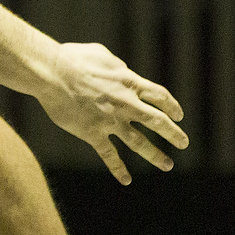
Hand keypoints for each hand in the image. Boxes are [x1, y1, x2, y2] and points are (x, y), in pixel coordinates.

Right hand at [37, 42, 188, 183]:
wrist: (51, 73)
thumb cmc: (71, 58)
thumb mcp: (100, 54)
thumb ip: (116, 64)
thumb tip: (122, 70)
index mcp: (128, 82)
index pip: (159, 96)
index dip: (171, 106)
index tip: (178, 115)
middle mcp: (125, 104)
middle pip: (157, 122)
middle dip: (173, 134)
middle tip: (183, 142)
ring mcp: (110, 120)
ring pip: (139, 142)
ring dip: (155, 155)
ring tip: (167, 164)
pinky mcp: (92, 132)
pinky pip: (109, 154)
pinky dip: (118, 168)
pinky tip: (126, 180)